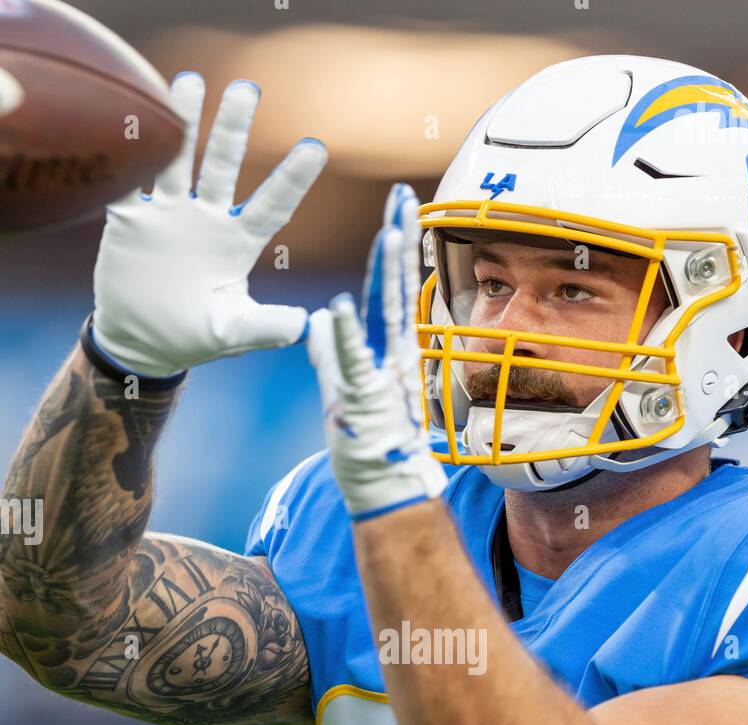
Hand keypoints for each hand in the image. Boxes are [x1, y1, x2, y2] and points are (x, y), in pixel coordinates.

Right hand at [92, 72, 326, 377]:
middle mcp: (207, 218)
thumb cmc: (193, 336)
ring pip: (178, 160)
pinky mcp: (131, 218)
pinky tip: (131, 115)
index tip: (316, 148)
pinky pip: (129, 179)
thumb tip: (306, 326)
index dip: (292, 178)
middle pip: (224, 164)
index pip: (271, 205)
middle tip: (248, 88)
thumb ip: (266, 327)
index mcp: (238, 243)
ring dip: (184, 123)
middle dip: (234, 128)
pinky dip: (129, 152)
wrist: (140, 341)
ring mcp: (168, 213)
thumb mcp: (232, 332)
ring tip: (190, 82)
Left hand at [306, 187, 446, 518]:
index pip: (388, 288)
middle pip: (395, 286)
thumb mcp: (340, 388)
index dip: (391, 247)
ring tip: (390, 230)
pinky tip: (341, 304)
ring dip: (387, 272)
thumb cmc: (365, 444)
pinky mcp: (365, 397)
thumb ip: (331, 351)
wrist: (381, 487)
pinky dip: (347, 335)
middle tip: (406, 195)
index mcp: (386, 348)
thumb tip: (321, 317)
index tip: (397, 209)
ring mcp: (382, 373)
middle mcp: (392, 354)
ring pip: (386, 313)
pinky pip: (354, 360)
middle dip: (399, 239)